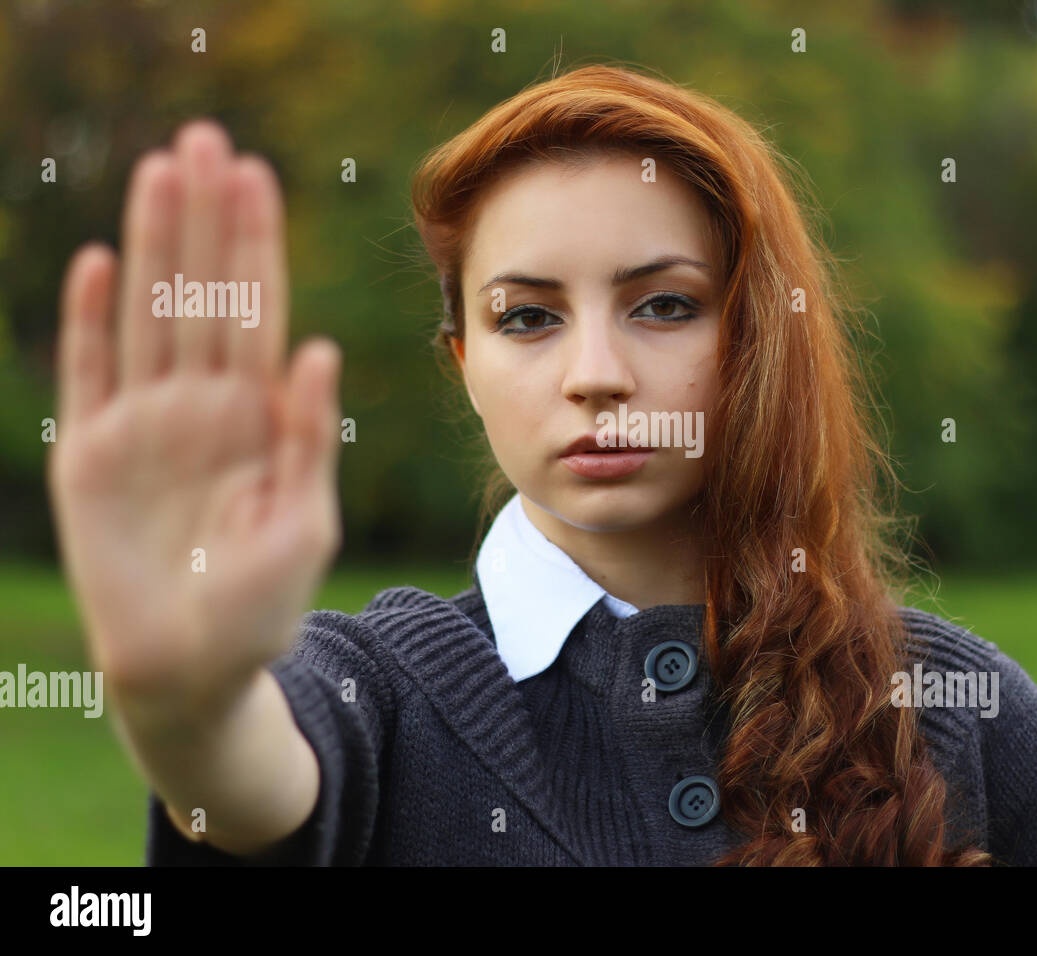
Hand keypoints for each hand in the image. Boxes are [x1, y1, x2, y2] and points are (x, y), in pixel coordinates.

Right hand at [48, 119, 342, 719]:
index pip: (259, 311)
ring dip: (153, 243)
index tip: (258, 177)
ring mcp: (145, 424)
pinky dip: (89, 320)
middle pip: (204, 292)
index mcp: (259, 417)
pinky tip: (99, 260)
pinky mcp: (90, 454)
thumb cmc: (261, 604)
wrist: (191, 666)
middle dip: (206, 218)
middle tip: (206, 139)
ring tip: (160, 170)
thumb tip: (321, 348)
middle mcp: (203, 406)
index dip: (257, 245)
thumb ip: (306, 436)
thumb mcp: (304, 522)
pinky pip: (89, 373)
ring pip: (149, 312)